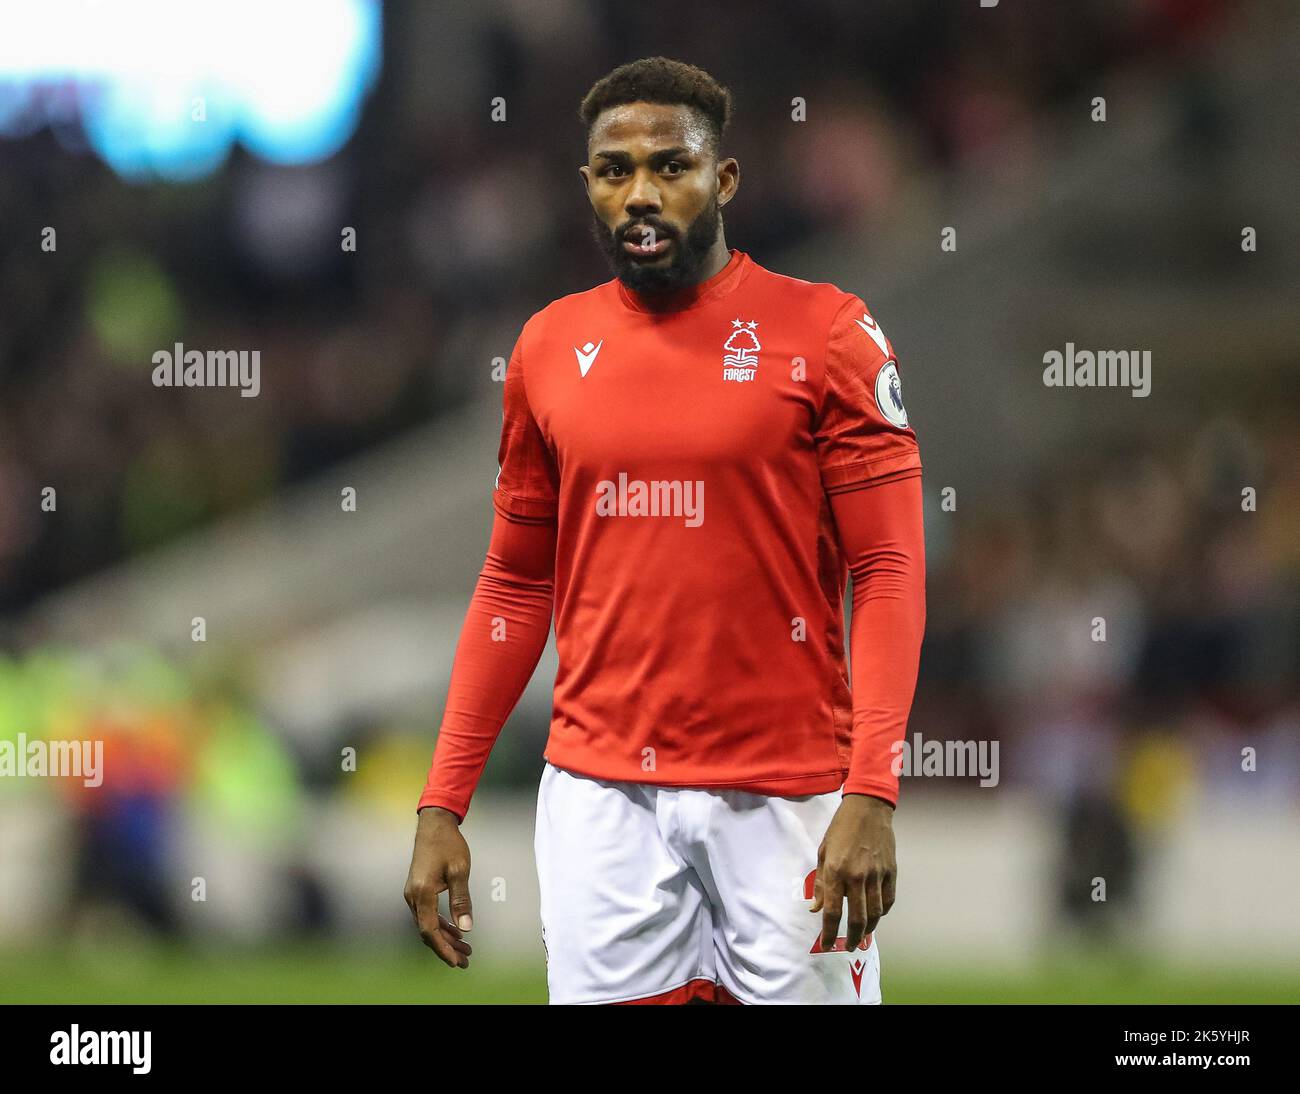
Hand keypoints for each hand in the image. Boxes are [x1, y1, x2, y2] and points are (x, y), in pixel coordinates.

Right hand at [403, 806, 474, 968]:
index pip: (430, 930)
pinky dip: (441, 925)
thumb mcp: (460, 870)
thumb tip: (466, 928)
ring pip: (427, 924)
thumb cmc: (448, 844)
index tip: (456, 961)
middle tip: (466, 960)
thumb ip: (461, 900)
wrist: (434, 825)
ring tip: (465, 950)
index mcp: (422, 892)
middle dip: (446, 948)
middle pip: (427, 931)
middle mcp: (413, 896)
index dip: (443, 948)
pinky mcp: (417, 890)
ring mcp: (413, 894)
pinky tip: (455, 931)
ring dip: (445, 938)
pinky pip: (427, 914)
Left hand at [810, 794, 896, 951]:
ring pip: (875, 913)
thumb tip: (816, 908)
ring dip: (869, 929)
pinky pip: (888, 900)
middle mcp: (857, 877)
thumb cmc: (840, 829)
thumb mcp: (823, 852)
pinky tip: (875, 916)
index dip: (829, 932)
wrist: (868, 808)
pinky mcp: (891, 872)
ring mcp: (876, 875)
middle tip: (849, 947)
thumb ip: (821, 883)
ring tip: (862, 936)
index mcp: (836, 872)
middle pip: (857, 918)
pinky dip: (882, 912)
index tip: (826, 945)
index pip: (832, 911)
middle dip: (852, 937)